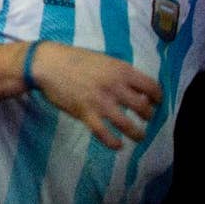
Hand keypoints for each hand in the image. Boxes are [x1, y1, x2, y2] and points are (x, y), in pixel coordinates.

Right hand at [33, 42, 161, 149]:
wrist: (47, 64)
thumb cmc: (74, 59)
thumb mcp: (102, 59)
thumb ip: (119, 72)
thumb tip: (134, 88)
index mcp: (121, 70)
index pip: (151, 87)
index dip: (157, 97)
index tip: (155, 102)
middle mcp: (115, 87)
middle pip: (144, 108)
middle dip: (148, 116)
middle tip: (145, 118)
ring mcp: (101, 102)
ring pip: (128, 125)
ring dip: (138, 134)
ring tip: (139, 136)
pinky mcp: (86, 114)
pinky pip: (105, 134)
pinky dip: (114, 143)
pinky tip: (117, 145)